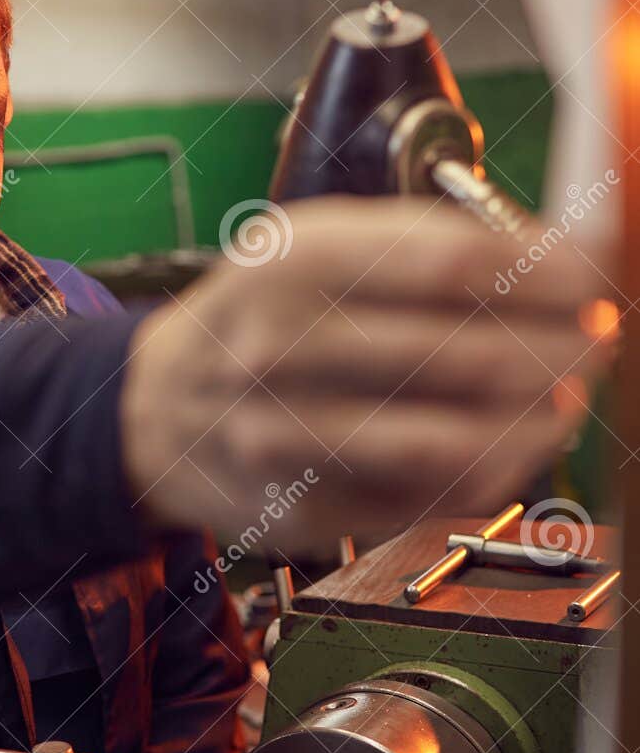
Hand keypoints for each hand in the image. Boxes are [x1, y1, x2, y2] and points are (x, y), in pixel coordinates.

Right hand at [121, 196, 614, 554]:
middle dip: (558, 348)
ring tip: (570, 395)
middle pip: (464, 353)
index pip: (450, 262)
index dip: (544, 270)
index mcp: (291, 263)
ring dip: (538, 419)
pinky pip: (430, 495)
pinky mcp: (306, 505)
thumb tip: (555, 256)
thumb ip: (420, 246)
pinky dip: (495, 471)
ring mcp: (290, 435)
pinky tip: (519, 443)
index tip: (595, 272)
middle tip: (598, 338)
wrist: (156, 411)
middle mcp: (281, 346)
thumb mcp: (311, 248)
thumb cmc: (254, 319)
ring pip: (454, 439)